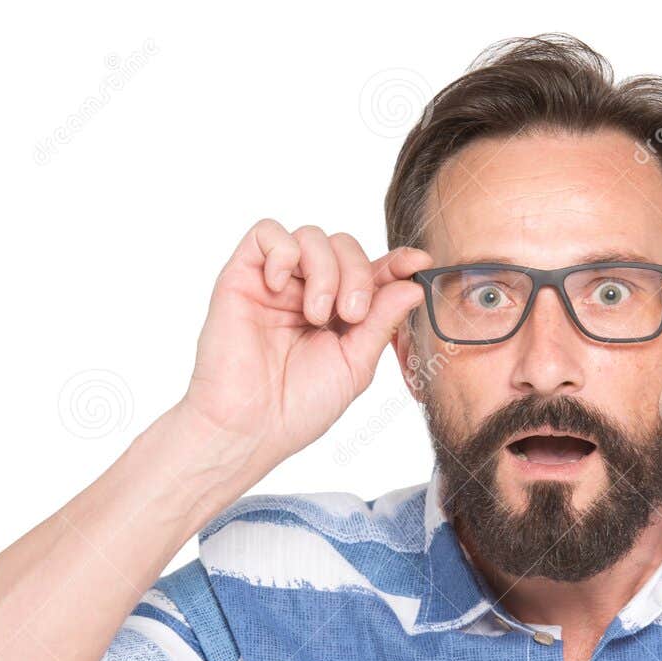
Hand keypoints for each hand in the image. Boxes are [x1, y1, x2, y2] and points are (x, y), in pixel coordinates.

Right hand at [181, 219, 430, 474]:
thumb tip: (413, 285)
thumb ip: (382, 322)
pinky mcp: (242, 276)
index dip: (397, 262)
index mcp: (339, 313)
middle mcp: (308, 292)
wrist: (250, 427)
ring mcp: (276, 282)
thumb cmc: (298, 407)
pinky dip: (283, 252)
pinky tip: (281, 288)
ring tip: (315, 314)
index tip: (419, 263)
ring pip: (312, 236)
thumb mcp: (355, 365)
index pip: (372, 271)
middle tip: (351, 314)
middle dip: (358, 274)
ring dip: (324, 270)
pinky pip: (266, 232)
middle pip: (344, 246)